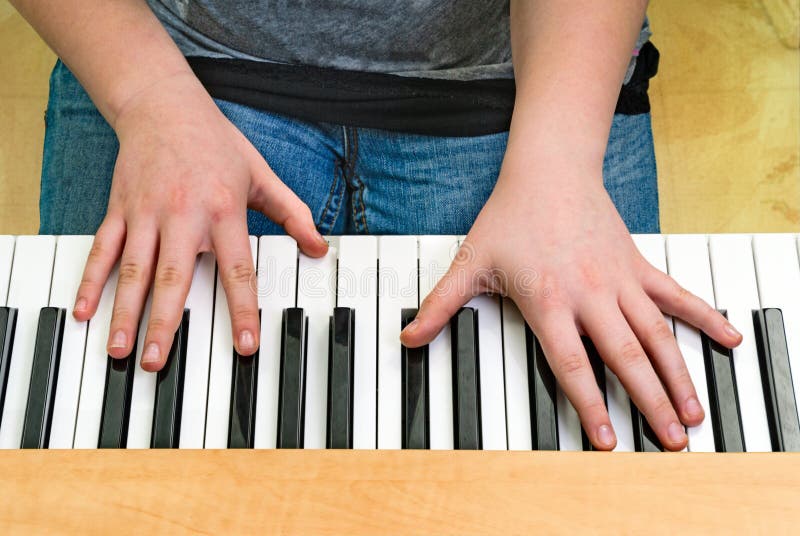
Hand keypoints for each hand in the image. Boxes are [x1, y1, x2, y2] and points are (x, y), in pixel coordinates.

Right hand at [72, 72, 327, 370]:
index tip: (244, 346)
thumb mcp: (262, 175)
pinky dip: (92, 281)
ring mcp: (146, 213)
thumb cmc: (216, 143)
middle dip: (166, 322)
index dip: (242, 310)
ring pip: (134, 271)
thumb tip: (320, 247)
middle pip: (174, 277)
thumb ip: (293, 213)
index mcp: (223, 210)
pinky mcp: (119, 210)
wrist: (163, 104)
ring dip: (125, 312)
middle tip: (157, 362)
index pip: (237, 270)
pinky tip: (84, 310)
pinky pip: (104, 250)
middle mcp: (182, 215)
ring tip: (121, 349)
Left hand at [400, 159, 741, 450]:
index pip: (573, 364)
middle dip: (649, 402)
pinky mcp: (637, 264)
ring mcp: (619, 280)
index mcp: (549, 300)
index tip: (609, 439)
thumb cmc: (510, 216)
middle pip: (625, 356)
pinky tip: (729, 339)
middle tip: (670, 440)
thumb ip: (439, 305)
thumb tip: (406, 338)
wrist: (548, 169)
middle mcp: (590, 294)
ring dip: (678, 374)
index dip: (591, 405)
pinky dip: (705, 317)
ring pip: (657, 334)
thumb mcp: (470, 262)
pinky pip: (677, 295)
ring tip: (695, 412)